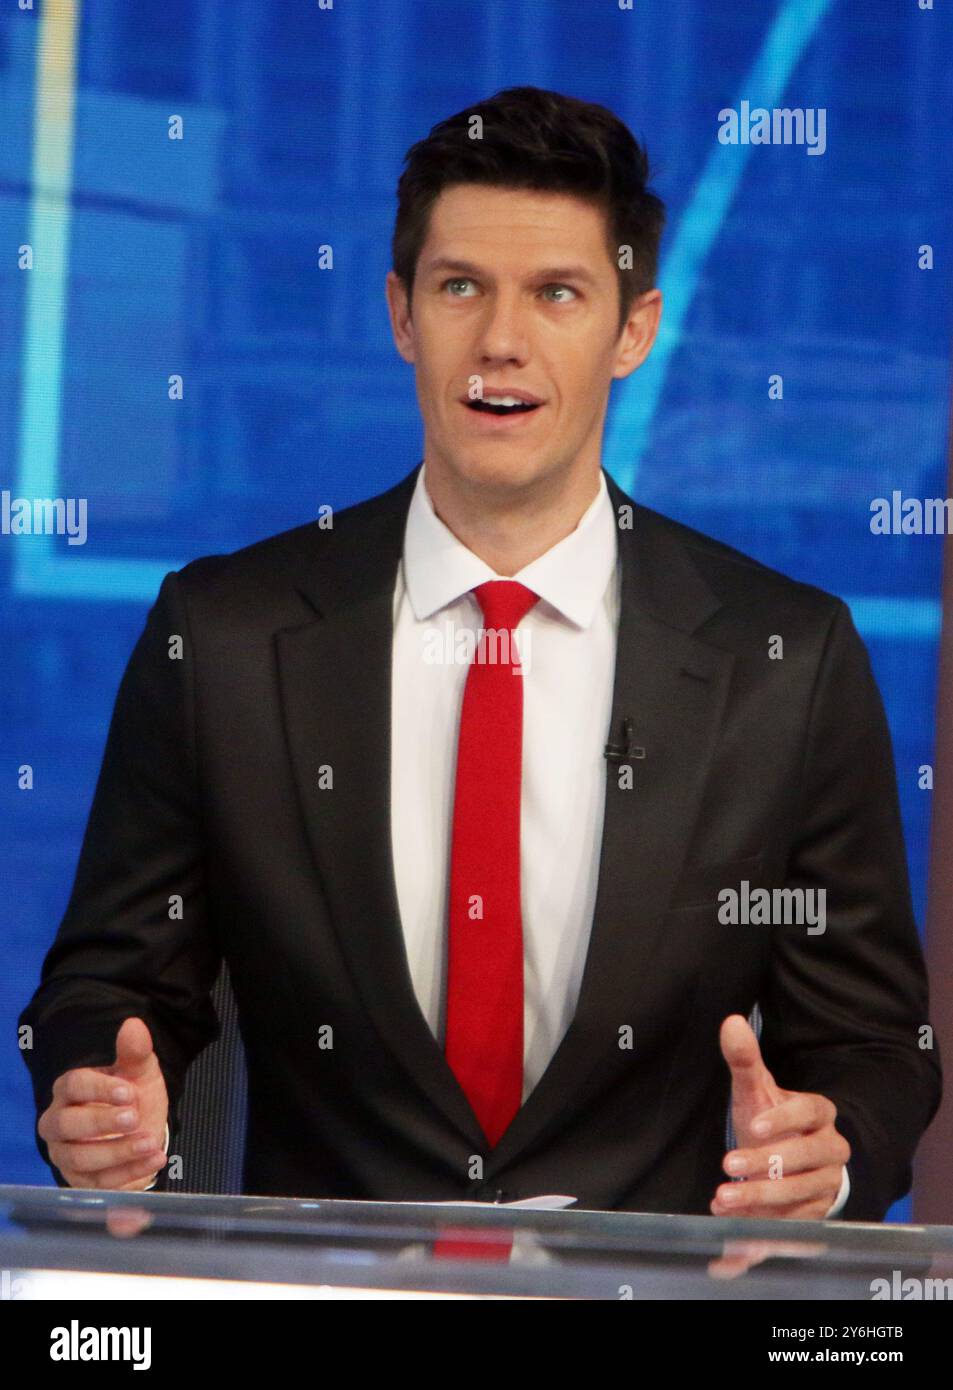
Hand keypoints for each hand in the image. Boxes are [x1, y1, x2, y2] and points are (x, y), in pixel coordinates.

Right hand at [38, 1017, 168, 1190]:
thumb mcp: (139, 1073)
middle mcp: (59, 1123)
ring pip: (80, 1158)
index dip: (99, 1089)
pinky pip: (98, 1183)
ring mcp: (66, 1155)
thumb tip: (134, 1024)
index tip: (129, 1091)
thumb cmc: (133, 1098)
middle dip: (101, 1122)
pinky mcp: (80, 1181)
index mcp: (70, 1090)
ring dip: (118, 1152)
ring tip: (152, 1143)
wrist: (142, 1132)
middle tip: (134, 1117)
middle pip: (66, 1124)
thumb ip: (135, 1052)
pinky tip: (155, 1158)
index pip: (73, 1085)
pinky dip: (129, 1173)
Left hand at [711, 1013, 849, 1219]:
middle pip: (805, 1158)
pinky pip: (794, 1224)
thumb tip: (730, 1022)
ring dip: (760, 1199)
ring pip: (800, 1194)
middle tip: (728, 1164)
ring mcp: (827, 1185)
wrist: (789, 1162)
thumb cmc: (770, 1120)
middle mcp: (831, 1150)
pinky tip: (733, 1223)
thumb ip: (744, 1061)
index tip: (754, 1124)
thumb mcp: (756, 1092)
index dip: (784, 1118)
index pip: (809, 1111)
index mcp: (820, 1114)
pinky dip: (764, 1226)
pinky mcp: (817, 1214)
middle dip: (765, 1164)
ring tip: (723, 1198)